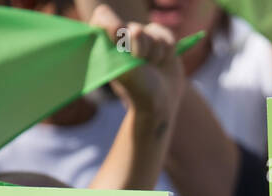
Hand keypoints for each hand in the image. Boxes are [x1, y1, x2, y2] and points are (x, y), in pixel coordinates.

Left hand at [91, 5, 184, 120]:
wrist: (161, 103)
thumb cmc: (138, 91)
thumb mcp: (124, 73)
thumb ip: (123, 48)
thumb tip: (131, 30)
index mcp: (105, 42)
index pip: (104, 17)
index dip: (113, 26)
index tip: (118, 39)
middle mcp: (122, 36)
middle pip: (134, 28)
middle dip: (141, 49)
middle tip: (139, 65)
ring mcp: (142, 37)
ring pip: (154, 35)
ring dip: (156, 55)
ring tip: (152, 68)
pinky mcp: (160, 39)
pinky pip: (167, 38)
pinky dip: (168, 53)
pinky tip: (162, 63)